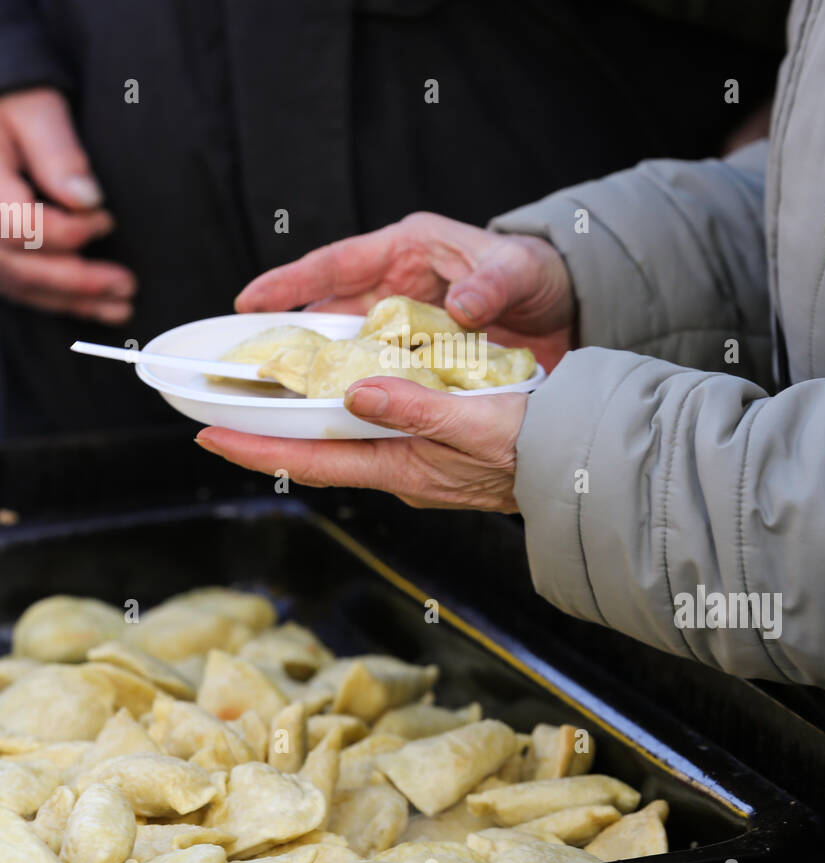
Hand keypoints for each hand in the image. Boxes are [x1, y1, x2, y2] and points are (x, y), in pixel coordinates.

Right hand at [0, 89, 136, 322]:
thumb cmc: (12, 99)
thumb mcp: (34, 109)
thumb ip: (58, 152)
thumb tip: (86, 199)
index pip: (13, 225)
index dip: (63, 232)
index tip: (104, 219)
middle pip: (14, 266)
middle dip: (74, 280)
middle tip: (126, 284)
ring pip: (18, 285)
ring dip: (71, 300)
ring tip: (122, 306)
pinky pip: (19, 286)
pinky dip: (59, 300)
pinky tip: (98, 308)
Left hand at [196, 378, 527, 510]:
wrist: (580, 467)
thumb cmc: (534, 448)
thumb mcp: (475, 422)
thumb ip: (416, 408)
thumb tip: (355, 392)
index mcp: (400, 468)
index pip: (309, 462)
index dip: (254, 449)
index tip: (207, 435)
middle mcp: (399, 471)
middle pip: (315, 454)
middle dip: (265, 435)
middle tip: (222, 411)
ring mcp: (416, 465)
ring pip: (342, 443)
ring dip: (303, 423)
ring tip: (267, 397)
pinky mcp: (435, 453)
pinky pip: (374, 433)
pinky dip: (345, 413)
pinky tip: (341, 391)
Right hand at [237, 211, 575, 373]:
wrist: (566, 304)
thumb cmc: (537, 271)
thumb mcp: (519, 270)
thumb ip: (493, 284)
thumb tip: (466, 307)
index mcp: (406, 249)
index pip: (336, 263)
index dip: (290, 282)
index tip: (250, 301)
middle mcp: (394, 285)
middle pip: (326, 311)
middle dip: (286, 336)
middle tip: (243, 364)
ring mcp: (402, 323)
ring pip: (345, 348)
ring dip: (317, 371)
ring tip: (273, 399)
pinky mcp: (416, 354)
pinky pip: (376, 373)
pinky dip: (356, 393)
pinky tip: (337, 417)